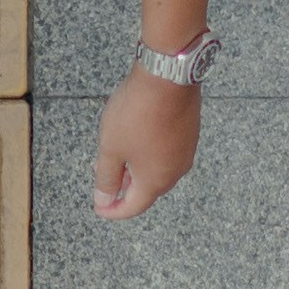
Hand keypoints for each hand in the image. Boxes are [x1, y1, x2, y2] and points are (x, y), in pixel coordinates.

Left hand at [93, 66, 200, 218]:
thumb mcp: (111, 148)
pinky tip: (135, 139)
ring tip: (116, 155)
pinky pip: (166, 153)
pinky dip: (148, 154)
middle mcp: (175, 170)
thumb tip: (104, 201)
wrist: (167, 77)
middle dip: (124, 187)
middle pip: (147, 189)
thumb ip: (106, 178)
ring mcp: (185, 151)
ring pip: (157, 170)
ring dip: (135, 169)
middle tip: (103, 177)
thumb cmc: (137, 113)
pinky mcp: (189, 132)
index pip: (133, 207)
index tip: (100, 208)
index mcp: (155, 181)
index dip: (114, 210)